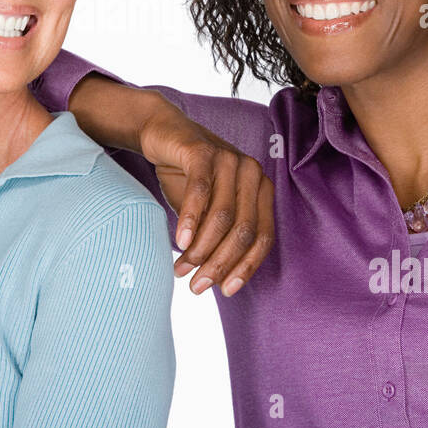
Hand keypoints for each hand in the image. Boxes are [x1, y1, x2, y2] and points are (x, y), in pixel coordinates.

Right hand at [137, 104, 273, 296]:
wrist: (164, 136)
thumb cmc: (189, 179)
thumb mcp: (208, 212)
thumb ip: (217, 239)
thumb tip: (215, 281)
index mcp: (261, 189)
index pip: (263, 236)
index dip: (246, 266)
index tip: (227, 291)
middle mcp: (251, 173)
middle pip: (243, 229)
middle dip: (220, 263)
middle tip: (197, 286)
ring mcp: (229, 159)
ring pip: (222, 216)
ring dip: (201, 248)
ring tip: (182, 269)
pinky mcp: (203, 152)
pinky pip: (200, 192)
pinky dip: (190, 222)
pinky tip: (179, 241)